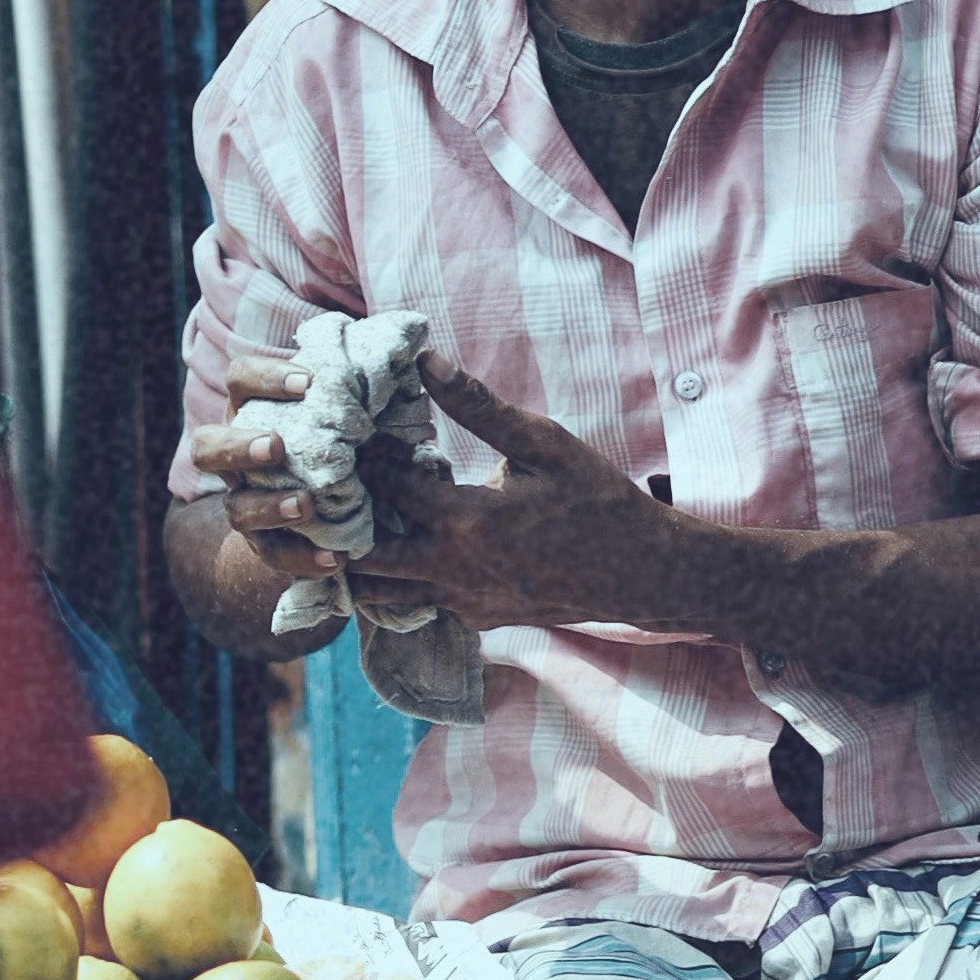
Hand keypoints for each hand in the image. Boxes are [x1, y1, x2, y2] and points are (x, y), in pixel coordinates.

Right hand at [188, 339, 369, 574]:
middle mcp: (240, 456)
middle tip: (276, 447)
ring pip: (235, 509)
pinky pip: (275, 557)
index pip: (241, 379)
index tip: (311, 383)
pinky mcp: (266, 546)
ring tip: (304, 505)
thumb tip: (425, 357)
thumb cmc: (355, 438)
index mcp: (257, 410)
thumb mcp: (362, 411)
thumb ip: (375, 390)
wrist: (346, 504)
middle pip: (206, 446)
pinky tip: (334, 559)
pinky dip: (303, 559)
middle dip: (237, 447)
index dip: (266, 377)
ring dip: (268, 507)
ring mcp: (247, 503)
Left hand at [350, 352, 675, 633]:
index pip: (383, 486)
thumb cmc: (596, 498)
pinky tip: (410, 548)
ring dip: (362, 561)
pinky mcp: (474, 618)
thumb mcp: (545, 443)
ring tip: (363, 523)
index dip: (360, 456)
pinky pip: (416, 606)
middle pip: (359, 555)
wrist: (639, 571)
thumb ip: (479, 407)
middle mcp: (452, 568)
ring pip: (377, 595)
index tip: (353, 434)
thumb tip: (426, 360)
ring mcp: (461, 600)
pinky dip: (400, 582)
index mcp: (464, 518)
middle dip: (342, 522)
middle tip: (340, 489)